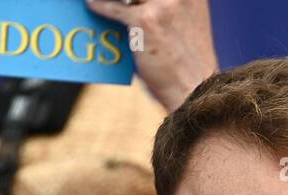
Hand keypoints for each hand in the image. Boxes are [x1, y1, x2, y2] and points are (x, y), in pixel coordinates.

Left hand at [85, 0, 217, 111]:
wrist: (196, 92)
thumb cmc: (189, 64)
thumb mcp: (186, 25)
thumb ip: (164, 8)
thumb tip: (130, 4)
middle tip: (120, 2)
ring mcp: (161, 5)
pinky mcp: (144, 21)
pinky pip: (113, 7)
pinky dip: (99, 6)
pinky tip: (91, 4)